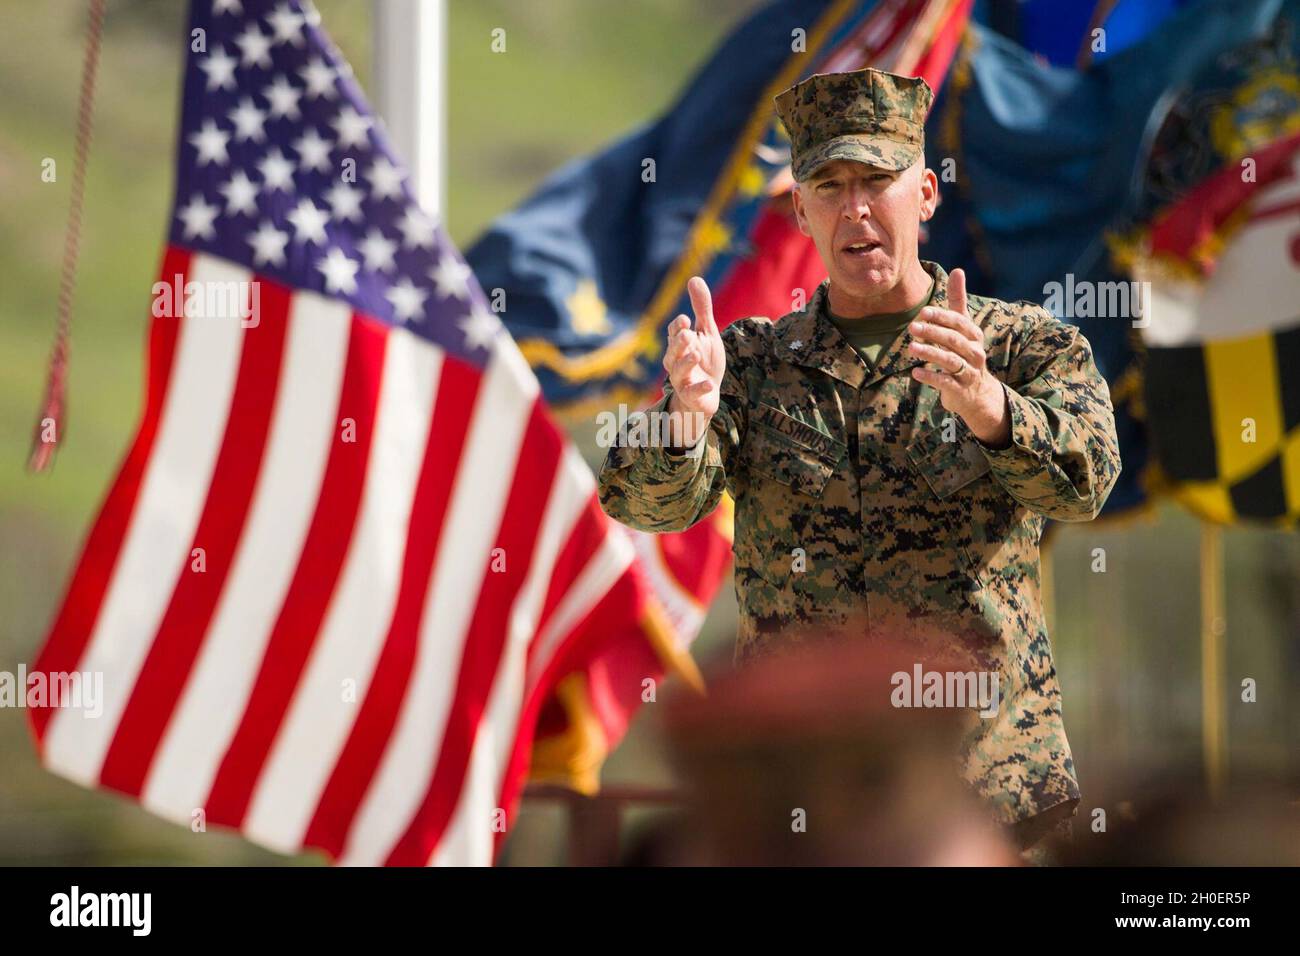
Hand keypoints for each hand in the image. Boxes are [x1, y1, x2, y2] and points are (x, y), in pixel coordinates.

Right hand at [662, 276, 724, 446]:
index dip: (678, 328)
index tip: (686, 320)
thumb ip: (701, 308)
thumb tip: (694, 278)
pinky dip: (699, 388)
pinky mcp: (691, 397)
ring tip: (695, 353)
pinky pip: (692, 393)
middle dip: (679, 343)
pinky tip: (709, 384)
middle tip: (688, 334)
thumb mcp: (706, 332)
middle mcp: (676, 362)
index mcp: (679, 345)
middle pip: (672, 352)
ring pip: (678, 372)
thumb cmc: (705, 360)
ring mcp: (682, 380)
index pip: (674, 333)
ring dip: (686, 363)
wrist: (708, 394)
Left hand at [907, 268, 1010, 447]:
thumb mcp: (964, 327)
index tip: (922, 312)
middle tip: (911, 327)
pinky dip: (931, 377)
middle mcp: (974, 352)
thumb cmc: (965, 352)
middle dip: (933, 333)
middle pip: (954, 340)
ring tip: (911, 348)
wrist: (977, 392)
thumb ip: (958, 301)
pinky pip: (946, 382)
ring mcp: (969, 371)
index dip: (941, 317)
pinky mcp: (961, 389)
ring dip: (930, 353)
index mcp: (974, 334)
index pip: (959, 322)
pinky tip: (915, 373)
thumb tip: (958, 270)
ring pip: (950, 361)